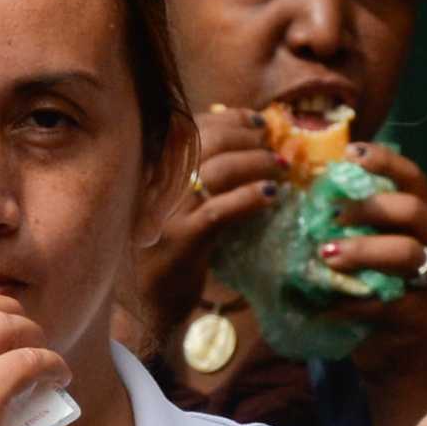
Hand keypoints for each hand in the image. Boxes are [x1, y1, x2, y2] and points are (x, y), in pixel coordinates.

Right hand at [137, 104, 286, 332]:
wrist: (146, 307)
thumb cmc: (167, 255)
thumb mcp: (174, 208)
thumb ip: (196, 178)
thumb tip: (244, 145)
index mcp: (149, 172)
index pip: (188, 128)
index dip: (226, 118)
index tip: (256, 121)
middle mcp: (153, 186)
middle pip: (205, 141)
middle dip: (245, 135)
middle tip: (272, 144)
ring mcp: (166, 212)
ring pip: (218, 170)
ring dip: (256, 163)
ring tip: (280, 168)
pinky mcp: (181, 240)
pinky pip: (220, 210)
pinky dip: (249, 197)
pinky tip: (271, 194)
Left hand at [312, 141, 426, 382]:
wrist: (394, 355)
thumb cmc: (374, 289)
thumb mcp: (369, 248)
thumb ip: (352, 220)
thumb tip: (305, 185)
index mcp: (426, 221)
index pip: (415, 179)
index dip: (386, 162)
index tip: (350, 154)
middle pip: (414, 211)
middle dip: (370, 207)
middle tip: (332, 215)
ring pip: (407, 254)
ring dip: (363, 250)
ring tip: (326, 254)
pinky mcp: (419, 318)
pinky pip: (385, 304)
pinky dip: (349, 302)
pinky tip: (322, 304)